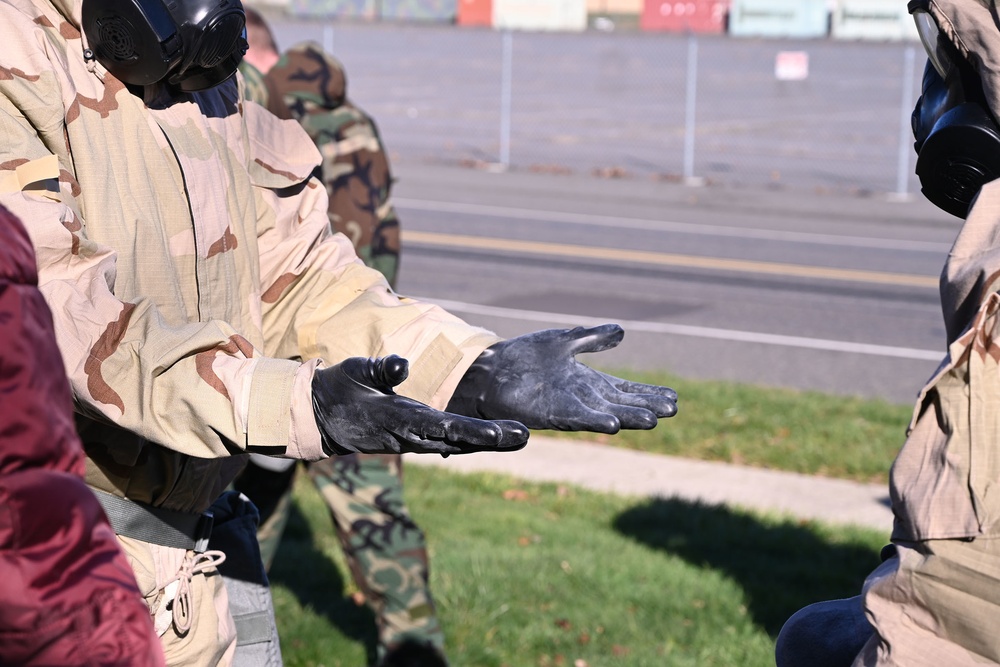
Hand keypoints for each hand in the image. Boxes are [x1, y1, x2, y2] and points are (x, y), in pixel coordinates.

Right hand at [312, 355, 528, 455]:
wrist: (319, 417)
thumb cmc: (340, 388)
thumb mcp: (355, 371)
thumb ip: (381, 369)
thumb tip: (404, 364)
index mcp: (398, 419)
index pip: (441, 426)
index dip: (471, 431)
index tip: (497, 433)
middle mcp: (409, 435)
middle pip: (457, 440)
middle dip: (492, 439)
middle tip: (524, 435)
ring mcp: (411, 440)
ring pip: (455, 444)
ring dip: (486, 441)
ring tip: (519, 436)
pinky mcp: (411, 440)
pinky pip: (446, 442)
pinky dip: (470, 440)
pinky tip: (492, 438)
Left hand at [446, 325, 677, 433]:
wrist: (491, 368)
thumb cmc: (525, 356)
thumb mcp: (565, 341)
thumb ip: (592, 338)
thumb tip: (622, 332)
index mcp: (589, 381)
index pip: (625, 389)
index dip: (647, 394)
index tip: (673, 398)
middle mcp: (584, 397)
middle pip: (622, 404)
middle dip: (645, 406)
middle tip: (672, 410)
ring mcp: (569, 406)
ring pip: (606, 414)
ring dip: (628, 418)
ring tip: (652, 420)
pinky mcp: (551, 413)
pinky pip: (578, 419)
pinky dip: (595, 421)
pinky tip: (612, 425)